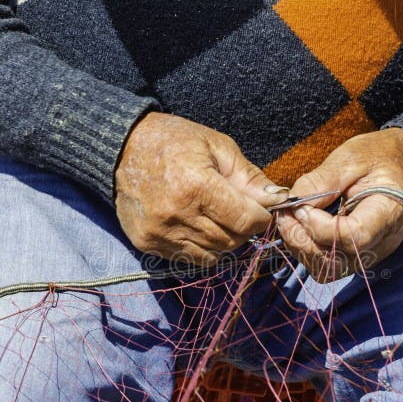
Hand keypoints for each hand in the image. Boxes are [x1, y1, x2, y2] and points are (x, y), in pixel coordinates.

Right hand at [115, 112, 287, 265]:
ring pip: (212, 255)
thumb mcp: (218, 148)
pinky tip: (198, 227)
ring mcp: (159, 233)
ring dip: (224, 241)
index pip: (245, 221)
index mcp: (197, 186)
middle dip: (244, 230)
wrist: (123, 147)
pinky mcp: (146, 244)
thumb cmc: (176, 142)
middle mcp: (176, 214)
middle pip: (231, 241)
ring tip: (218, 218)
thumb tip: (279, 200)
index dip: (261, 218)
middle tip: (240, 212)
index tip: (261, 210)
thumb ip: (250, 178)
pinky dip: (201, 248)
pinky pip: (189, 259)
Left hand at [276, 128, 402, 281]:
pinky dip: (307, 251)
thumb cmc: (378, 158)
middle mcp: (382, 242)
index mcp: (388, 213)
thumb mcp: (350, 158)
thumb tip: (293, 201)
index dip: (319, 227)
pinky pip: (326, 266)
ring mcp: (370, 254)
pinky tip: (301, 228)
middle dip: (302, 239)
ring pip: (326, 269)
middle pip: (335, 260)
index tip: (300, 206)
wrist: (399, 166)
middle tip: (285, 213)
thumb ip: (321, 180)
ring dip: (300, 247)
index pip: (353, 237)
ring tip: (291, 219)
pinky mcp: (356, 257)